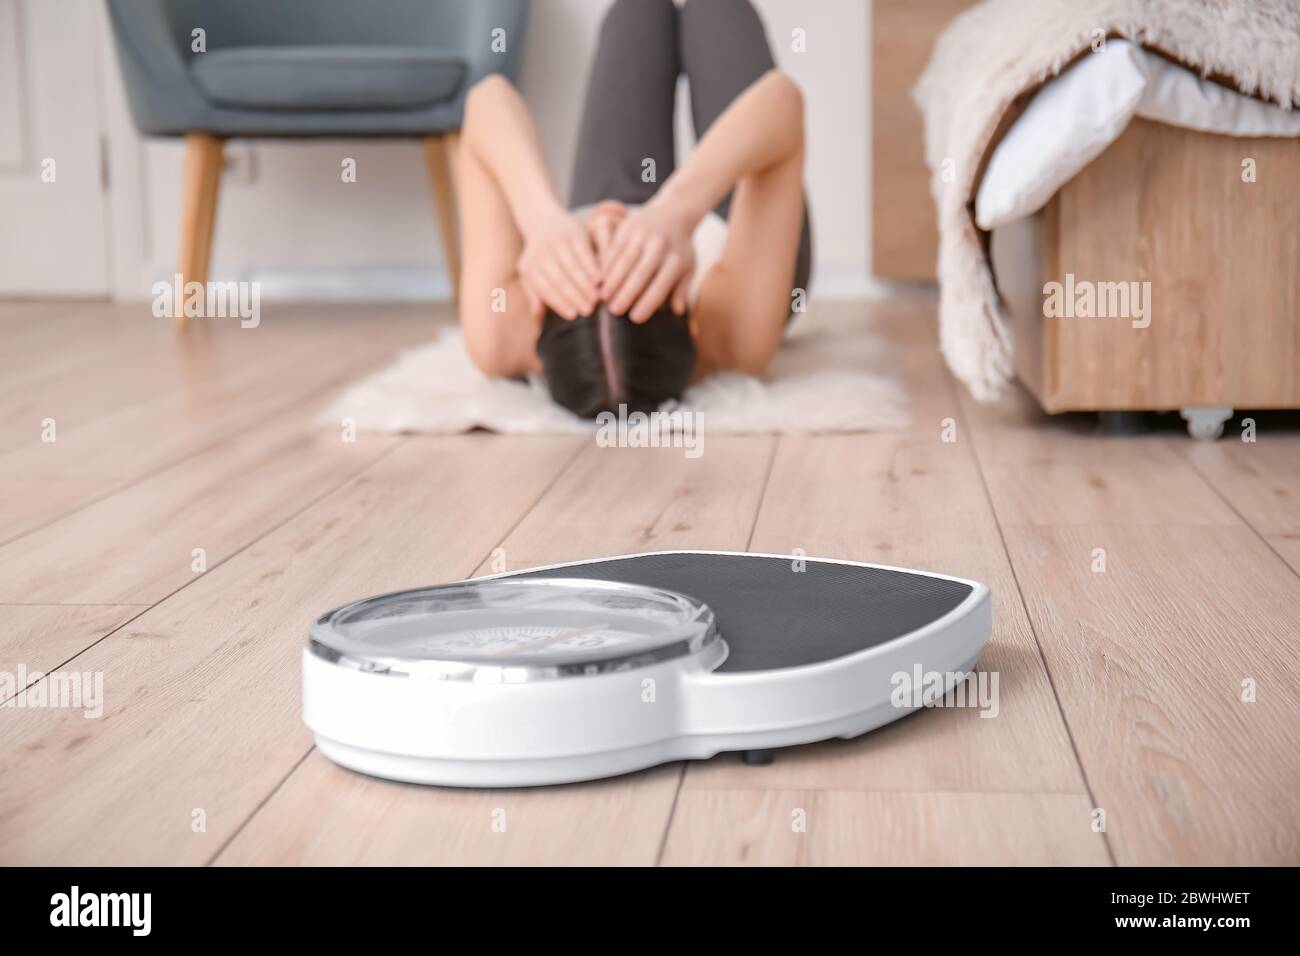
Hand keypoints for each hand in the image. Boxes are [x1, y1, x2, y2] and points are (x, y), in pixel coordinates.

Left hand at [517, 208, 600, 319]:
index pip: (545, 289)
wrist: (543, 221)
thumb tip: (537, 314)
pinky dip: (593, 267)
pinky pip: (584, 253)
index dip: (559, 303)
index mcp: (529, 267)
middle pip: (560, 279)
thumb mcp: (530, 274)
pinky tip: (601, 280)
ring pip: (573, 267)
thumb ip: (534, 294)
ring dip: (586, 284)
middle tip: (588, 310)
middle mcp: (541, 254)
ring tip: (597, 299)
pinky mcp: (572, 234)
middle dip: (575, 296)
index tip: (573, 315)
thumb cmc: (539, 257)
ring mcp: (557, 242)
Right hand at [600, 198, 695, 321]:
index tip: (635, 318)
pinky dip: (606, 266)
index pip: (661, 285)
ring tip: (601, 298)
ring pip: (624, 261)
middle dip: (626, 293)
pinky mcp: (628, 228)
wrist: (673, 212)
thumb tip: (678, 312)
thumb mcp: (687, 268)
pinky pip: (615, 249)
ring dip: (612, 280)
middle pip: (641, 274)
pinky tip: (599, 280)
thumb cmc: (679, 249)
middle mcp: (659, 246)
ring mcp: (643, 235)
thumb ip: (682, 289)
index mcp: (676, 260)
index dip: (648, 302)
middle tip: (614, 311)